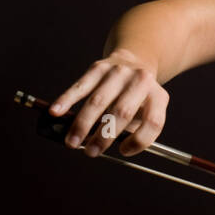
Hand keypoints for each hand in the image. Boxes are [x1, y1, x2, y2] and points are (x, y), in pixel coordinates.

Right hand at [48, 48, 170, 157]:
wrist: (135, 62)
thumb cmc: (138, 98)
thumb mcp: (146, 112)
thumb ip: (131, 131)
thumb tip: (99, 146)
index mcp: (158, 96)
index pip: (153, 122)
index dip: (139, 141)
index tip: (123, 152)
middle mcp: (141, 81)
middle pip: (123, 112)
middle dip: (104, 136)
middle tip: (91, 152)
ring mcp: (119, 72)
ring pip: (98, 101)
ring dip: (83, 124)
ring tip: (72, 142)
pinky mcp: (99, 67)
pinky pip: (81, 85)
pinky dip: (67, 99)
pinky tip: (56, 112)